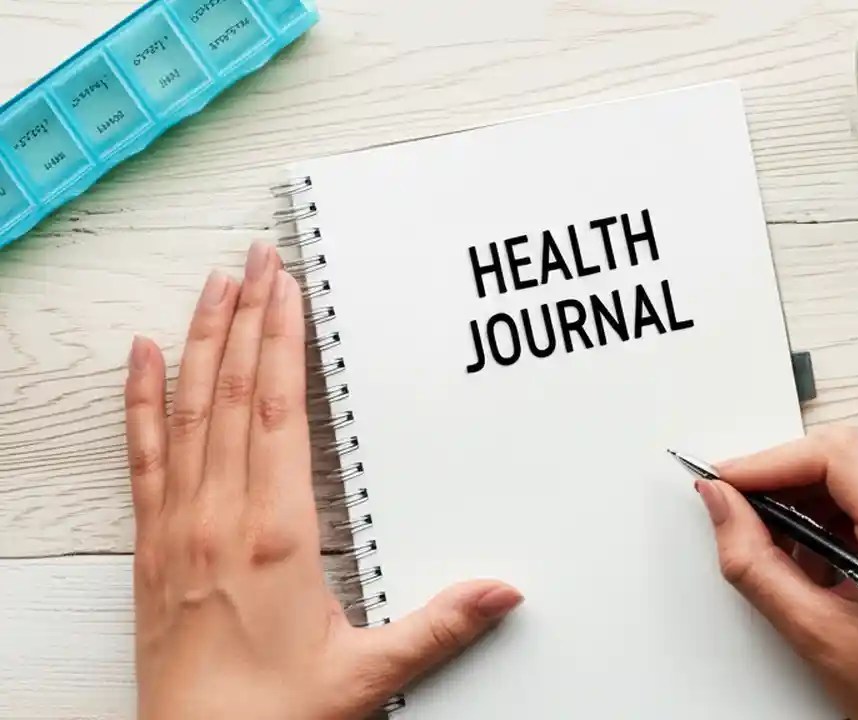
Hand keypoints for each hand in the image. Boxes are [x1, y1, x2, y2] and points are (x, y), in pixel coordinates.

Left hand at [125, 243, 522, 719]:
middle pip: (230, 392)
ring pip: (185, 410)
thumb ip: (438, 626)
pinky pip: (140, 455)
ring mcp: (177, 526)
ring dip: (198, 341)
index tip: (285, 288)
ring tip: (211, 285)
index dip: (281, 341)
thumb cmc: (269, 715)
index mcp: (273, 535)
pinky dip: (138, 400)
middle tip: (256, 259)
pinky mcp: (151, 546)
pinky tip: (141, 358)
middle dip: (244, 316)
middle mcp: (217, 517)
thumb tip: (502, 592)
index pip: (276, 411)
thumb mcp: (366, 673)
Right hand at [695, 427, 857, 719]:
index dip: (768, 461)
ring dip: (807, 500)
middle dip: (782, 479)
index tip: (725, 481)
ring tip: (778, 550)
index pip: (834, 456)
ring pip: (857, 473)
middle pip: (844, 457)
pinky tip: (815, 558)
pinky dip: (834, 517)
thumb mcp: (819, 635)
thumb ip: (757, 564)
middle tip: (739, 513)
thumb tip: (722, 505)